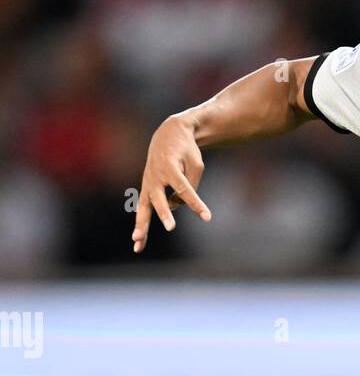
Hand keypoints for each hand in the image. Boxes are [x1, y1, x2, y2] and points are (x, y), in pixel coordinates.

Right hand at [132, 116, 210, 252]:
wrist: (168, 134)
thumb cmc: (186, 150)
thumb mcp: (196, 163)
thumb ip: (191, 186)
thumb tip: (177, 205)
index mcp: (170, 166)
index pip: (184, 189)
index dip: (196, 203)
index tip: (207, 216)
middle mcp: (155, 176)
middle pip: (160, 199)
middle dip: (165, 214)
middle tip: (171, 228)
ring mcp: (148, 183)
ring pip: (144, 207)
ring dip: (141, 225)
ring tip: (137, 241)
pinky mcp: (146, 189)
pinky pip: (143, 209)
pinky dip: (141, 224)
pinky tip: (139, 241)